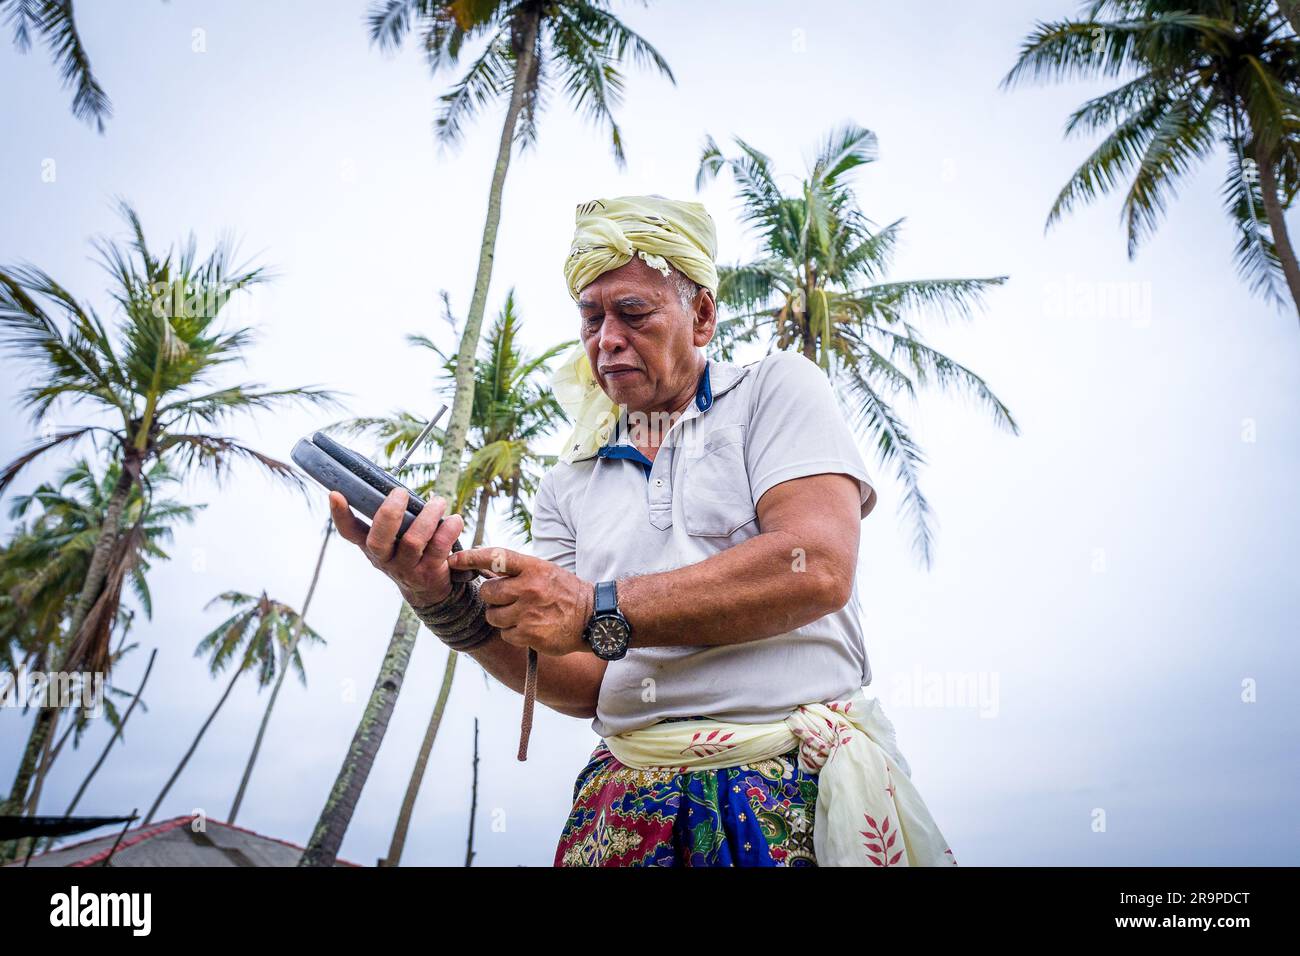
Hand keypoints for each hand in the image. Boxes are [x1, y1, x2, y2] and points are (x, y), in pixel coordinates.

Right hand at [329, 488, 464, 607]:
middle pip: (379, 540)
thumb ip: (391, 520)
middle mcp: (385, 559)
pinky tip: (455, 520)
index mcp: (371, 547)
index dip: (341, 515)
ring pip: (413, 542)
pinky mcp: (429, 573)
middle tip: (401, 492)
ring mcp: (406, 568)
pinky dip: (448, 530)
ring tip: (438, 501)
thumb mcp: (393, 540)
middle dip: (389, 513)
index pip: (350, 532)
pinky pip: (439, 549)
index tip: (335, 494)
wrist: (428, 591)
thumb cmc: (408, 553)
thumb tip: (395, 487)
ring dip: (427, 517)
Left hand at [447, 547, 592, 655]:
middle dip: (492, 597)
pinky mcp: (531, 634)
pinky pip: (505, 634)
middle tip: (508, 599)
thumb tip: (483, 569)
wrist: (593, 617)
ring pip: (493, 616)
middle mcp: (530, 588)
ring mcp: (529, 612)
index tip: (454, 560)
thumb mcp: (545, 571)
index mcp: (533, 568)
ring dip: (501, 617)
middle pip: (488, 592)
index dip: (471, 558)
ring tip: (521, 615)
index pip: (495, 558)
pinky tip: (530, 628)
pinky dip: (513, 633)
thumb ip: (517, 571)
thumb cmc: (565, 592)